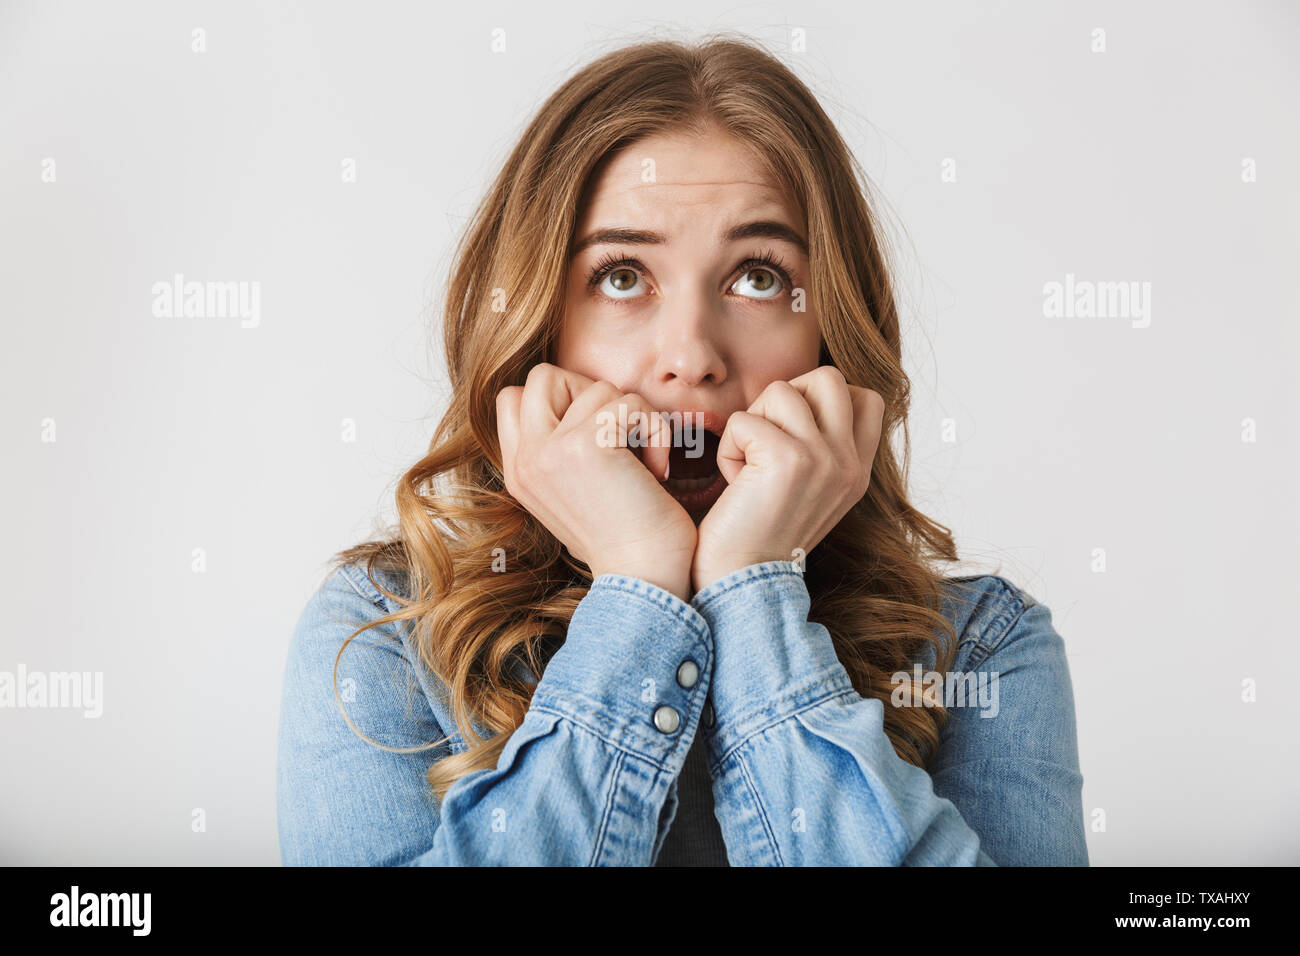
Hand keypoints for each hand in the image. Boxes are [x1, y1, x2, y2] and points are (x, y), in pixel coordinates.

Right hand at [496, 363, 697, 601]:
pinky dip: (656, 430)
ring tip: (644, 464)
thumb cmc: (624, 537)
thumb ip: (558, 451)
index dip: (560, 400)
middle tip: (617, 435)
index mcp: (518, 471)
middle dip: (591, 394)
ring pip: (599, 387)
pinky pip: (630, 402)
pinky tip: (658, 470)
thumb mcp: (571, 493)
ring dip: (635, 419)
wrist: (643, 579)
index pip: (515, 397)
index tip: (596, 436)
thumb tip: (579, 401)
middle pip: (544, 376)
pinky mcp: (586, 445)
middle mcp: (525, 459)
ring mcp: (550, 450)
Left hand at [691, 366, 884, 593]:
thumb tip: (803, 396)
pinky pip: (745, 420)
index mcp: (859, 471)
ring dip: (752, 422)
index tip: (791, 432)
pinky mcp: (788, 460)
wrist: (743, 585)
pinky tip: (734, 481)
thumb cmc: (760, 536)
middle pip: (828, 378)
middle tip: (766, 438)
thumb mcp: (811, 491)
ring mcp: (824, 460)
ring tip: (747, 464)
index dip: (821, 399)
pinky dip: (729, 447)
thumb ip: (822, 448)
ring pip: (782, 390)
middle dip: (786, 396)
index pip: (866, 398)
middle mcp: (849, 463)